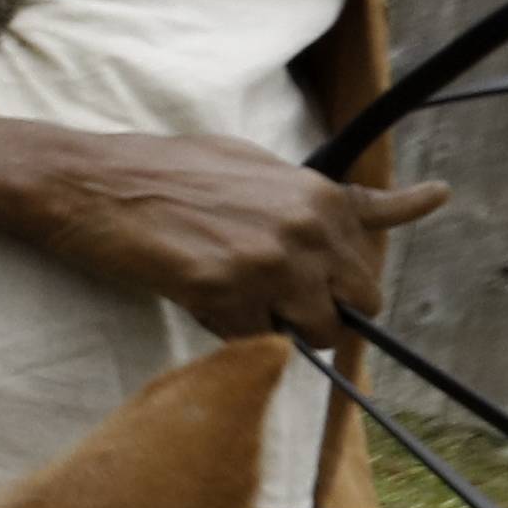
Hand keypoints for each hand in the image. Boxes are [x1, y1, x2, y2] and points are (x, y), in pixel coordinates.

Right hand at [0, 128, 448, 348]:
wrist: (91, 183)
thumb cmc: (165, 170)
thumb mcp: (257, 165)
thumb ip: (324, 197)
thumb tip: (416, 201)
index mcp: (318, 196)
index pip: (371, 258)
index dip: (347, 280)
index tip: (344, 293)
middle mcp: (306, 230)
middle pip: (358, 306)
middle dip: (321, 309)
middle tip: (272, 297)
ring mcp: (271, 264)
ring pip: (315, 333)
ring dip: (281, 327)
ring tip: (233, 295)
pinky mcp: (229, 294)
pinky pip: (256, 342)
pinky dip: (231, 331)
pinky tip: (197, 297)